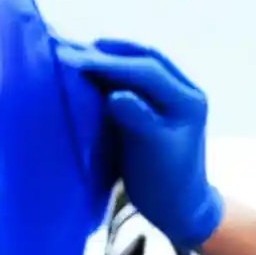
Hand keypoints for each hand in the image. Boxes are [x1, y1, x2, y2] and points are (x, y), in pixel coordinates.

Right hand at [57, 38, 222, 248]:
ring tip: (74, 51)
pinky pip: (132, 76)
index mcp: (187, 100)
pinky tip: (88, 67)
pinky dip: (110, 69)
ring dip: (108, 55)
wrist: (178, 206)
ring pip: (137, 62)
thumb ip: (138, 119)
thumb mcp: (153, 153)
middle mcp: (182, 89)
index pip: (147, 70)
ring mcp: (169, 93)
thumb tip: (114, 94)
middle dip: (107, 51)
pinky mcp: (155, 101)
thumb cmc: (165, 184)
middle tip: (68, 48)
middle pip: (143, 58)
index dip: (110, 63)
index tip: (75, 59)